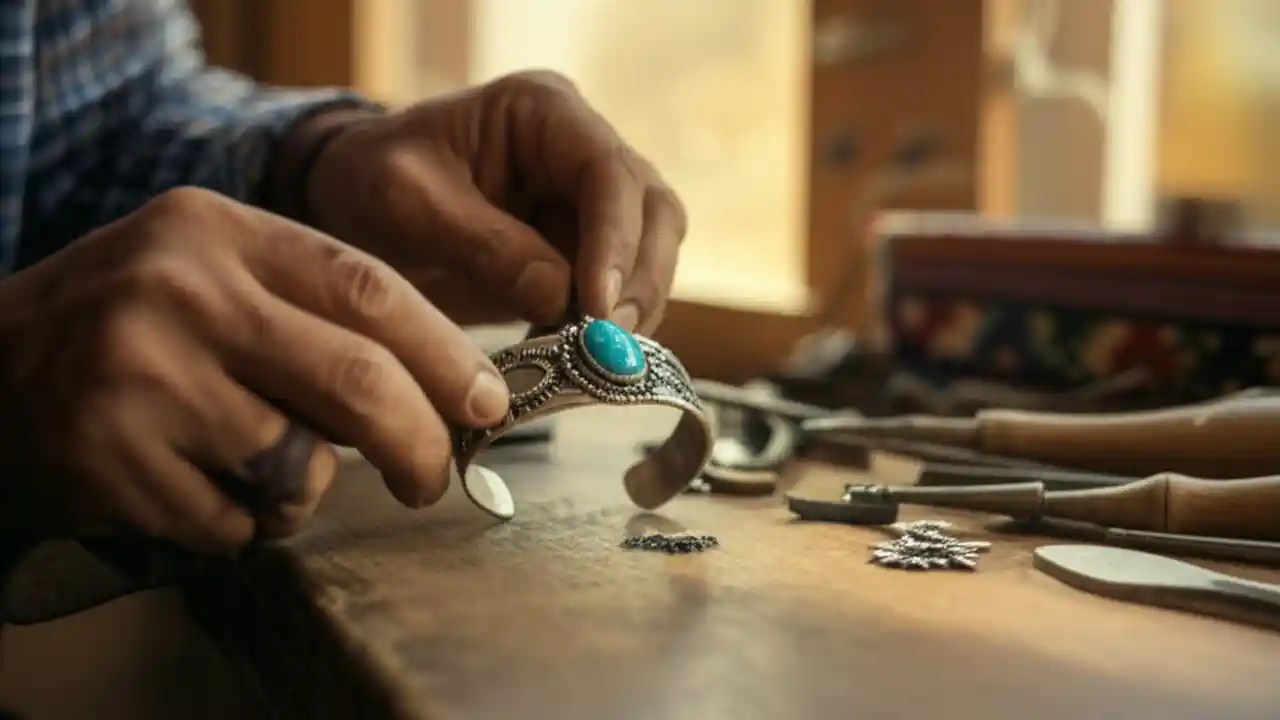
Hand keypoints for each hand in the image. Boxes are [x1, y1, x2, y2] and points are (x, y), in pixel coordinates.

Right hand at [0, 188, 507, 552]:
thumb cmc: (138, 323)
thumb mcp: (215, 273)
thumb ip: (317, 309)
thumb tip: (447, 388)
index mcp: (217, 231)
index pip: (369, 289)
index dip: (445, 354)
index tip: (487, 404)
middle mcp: (178, 293)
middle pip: (356, 382)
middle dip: (419, 445)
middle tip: (431, 478)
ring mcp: (137, 378)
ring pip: (297, 468)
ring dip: (302, 489)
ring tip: (252, 463)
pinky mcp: (108, 461)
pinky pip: (234, 522)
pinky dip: (237, 521)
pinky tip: (191, 482)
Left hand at [299, 71, 686, 334]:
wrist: (353, 209)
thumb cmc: (369, 183)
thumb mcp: (404, 203)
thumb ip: (481, 244)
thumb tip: (562, 297)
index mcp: (541, 111)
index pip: (607, 171)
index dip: (616, 239)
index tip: (596, 305)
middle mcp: (581, 148)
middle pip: (653, 212)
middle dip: (638, 281)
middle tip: (608, 343)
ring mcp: (589, 202)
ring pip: (652, 254)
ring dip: (633, 311)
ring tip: (596, 360)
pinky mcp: (584, 251)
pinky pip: (621, 291)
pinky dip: (609, 329)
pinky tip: (579, 362)